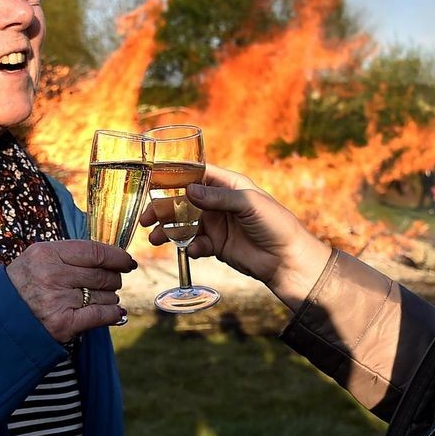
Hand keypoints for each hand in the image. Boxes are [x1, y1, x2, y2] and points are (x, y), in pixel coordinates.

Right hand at [6, 240, 135, 342]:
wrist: (0, 316)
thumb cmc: (25, 283)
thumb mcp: (40, 258)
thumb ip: (71, 254)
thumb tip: (112, 256)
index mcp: (47, 253)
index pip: (94, 252)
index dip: (117, 256)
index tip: (127, 261)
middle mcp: (52, 275)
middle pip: (102, 275)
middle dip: (113, 279)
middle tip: (112, 282)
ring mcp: (57, 300)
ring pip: (104, 295)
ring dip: (109, 298)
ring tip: (99, 298)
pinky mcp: (62, 323)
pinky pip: (100, 315)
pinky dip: (113, 314)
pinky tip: (117, 313)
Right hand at [139, 164, 331, 310]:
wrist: (288, 261)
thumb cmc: (276, 224)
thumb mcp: (248, 204)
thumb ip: (218, 197)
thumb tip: (189, 191)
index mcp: (229, 185)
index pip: (197, 174)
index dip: (175, 177)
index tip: (153, 182)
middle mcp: (219, 203)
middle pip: (184, 201)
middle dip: (164, 209)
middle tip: (146, 218)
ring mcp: (217, 225)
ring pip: (185, 224)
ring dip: (169, 230)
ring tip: (155, 238)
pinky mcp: (217, 246)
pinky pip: (195, 244)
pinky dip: (189, 247)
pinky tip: (192, 251)